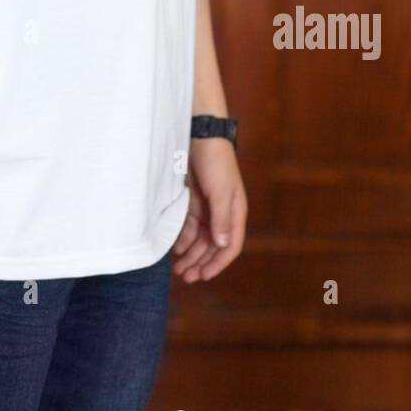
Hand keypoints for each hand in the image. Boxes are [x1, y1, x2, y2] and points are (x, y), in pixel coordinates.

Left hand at [172, 138, 246, 282]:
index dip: (218, 264)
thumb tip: (222, 245)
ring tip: (178, 269)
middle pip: (212, 246)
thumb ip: (221, 219)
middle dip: (200, 263)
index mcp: (235, 212)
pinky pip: (189, 225)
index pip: (230, 246)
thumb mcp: (220, 191)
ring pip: (199, 238)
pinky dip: (183, 238)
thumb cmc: (215, 160)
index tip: (203, 277)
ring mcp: (208, 206)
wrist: (200, 133)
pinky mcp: (194, 198)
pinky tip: (175, 249)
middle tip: (185, 277)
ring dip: (191, 254)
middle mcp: (223, 212)